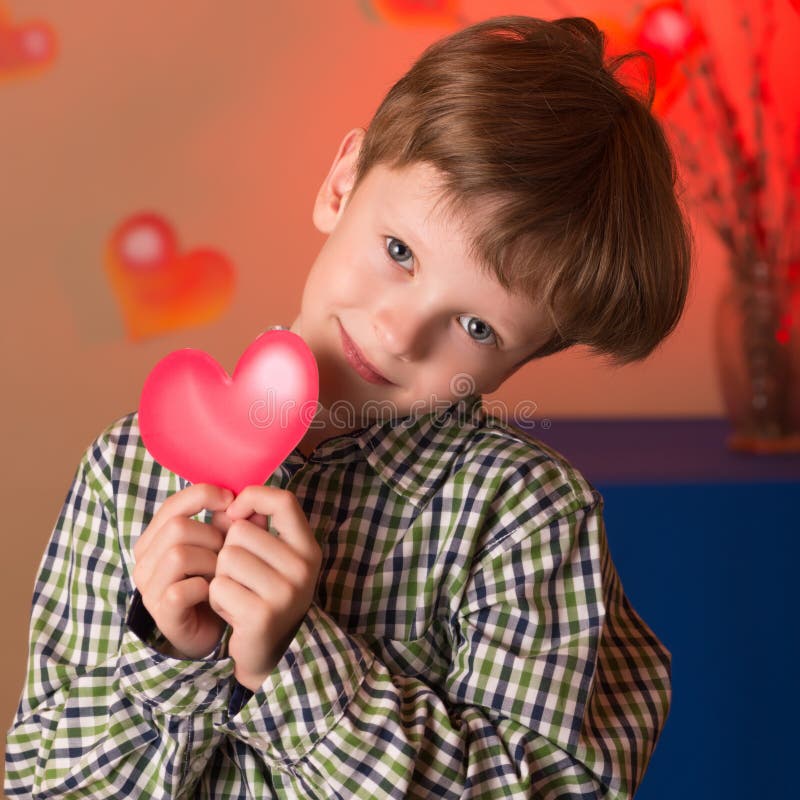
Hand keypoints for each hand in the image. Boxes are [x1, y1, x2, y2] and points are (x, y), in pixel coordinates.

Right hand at [132, 483, 233, 658]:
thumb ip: (232, 522)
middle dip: (211, 535)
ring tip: (222, 573)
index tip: (231, 499)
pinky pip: (182, 589)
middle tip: (227, 551)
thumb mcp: (224, 546)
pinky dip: (204, 588)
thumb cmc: (214, 582)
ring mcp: (150, 588)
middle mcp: (145, 561)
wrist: (212, 629)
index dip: (202, 495)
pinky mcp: (162, 613)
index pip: (172, 505)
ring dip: (210, 561)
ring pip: (178, 555)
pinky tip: (214, 592)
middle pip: (177, 528)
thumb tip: (247, 500)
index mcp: (154, 539)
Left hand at [208, 485, 321, 691]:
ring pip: (226, 558)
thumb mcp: (271, 560)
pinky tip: (232, 610)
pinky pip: (218, 586)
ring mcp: (284, 592)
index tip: (236, 512)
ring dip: (220, 576)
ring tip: (237, 593)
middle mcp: (302, 568)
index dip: (254, 498)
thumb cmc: (266, 596)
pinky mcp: (261, 614)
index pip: (283, 501)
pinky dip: (217, 598)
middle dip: (228, 551)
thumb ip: (254, 528)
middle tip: (241, 576)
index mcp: (307, 548)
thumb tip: (227, 505)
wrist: (273, 653)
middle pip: (240, 532)